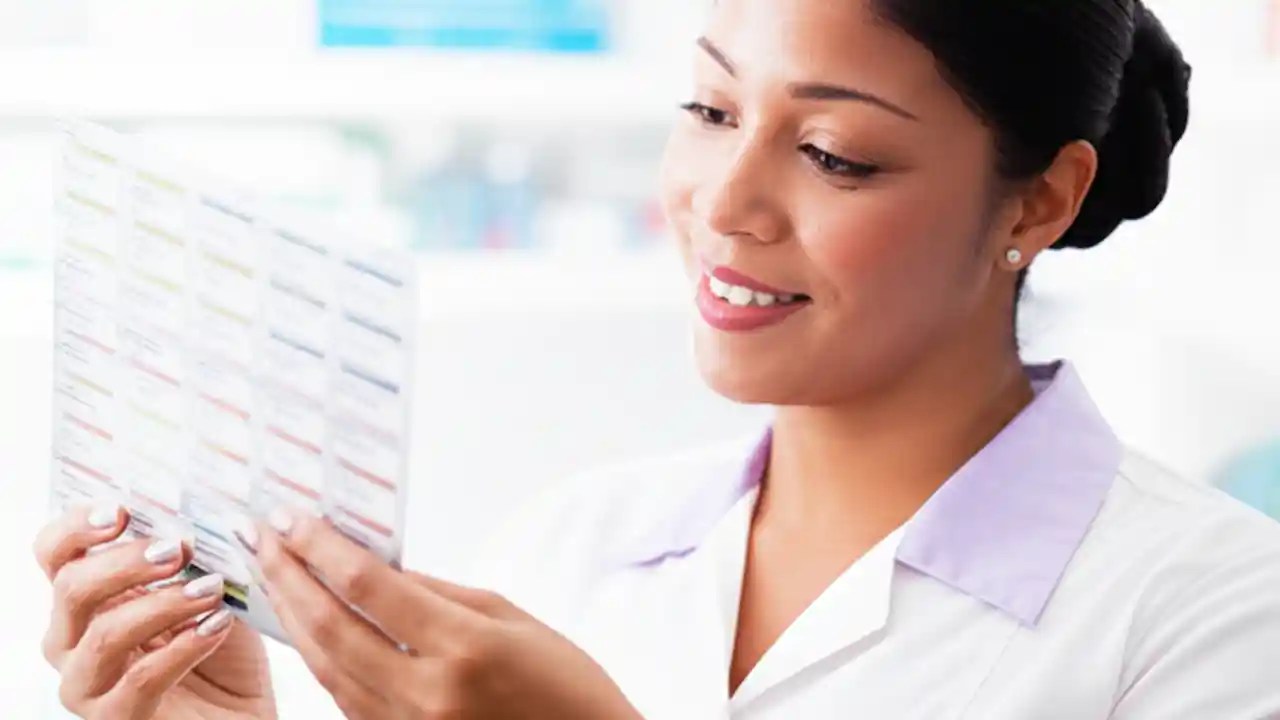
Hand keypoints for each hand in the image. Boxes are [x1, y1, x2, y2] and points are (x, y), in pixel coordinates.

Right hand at [34, 502, 275, 719]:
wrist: (239, 706)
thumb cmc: (215, 638)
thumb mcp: (206, 584)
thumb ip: (190, 555)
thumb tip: (190, 519)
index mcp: (84, 595)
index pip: (54, 553)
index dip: (77, 527)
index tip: (120, 510)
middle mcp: (70, 638)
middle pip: (73, 588)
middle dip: (127, 562)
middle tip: (178, 550)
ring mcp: (86, 683)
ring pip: (106, 634)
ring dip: (164, 605)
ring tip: (211, 589)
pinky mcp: (115, 719)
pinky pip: (142, 679)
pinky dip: (185, 646)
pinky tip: (218, 625)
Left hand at [245, 509, 640, 718]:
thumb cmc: (564, 684)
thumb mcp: (511, 617)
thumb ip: (438, 592)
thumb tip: (378, 565)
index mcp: (463, 648)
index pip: (369, 587)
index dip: (321, 547)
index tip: (291, 517)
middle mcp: (426, 693)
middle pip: (331, 627)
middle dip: (287, 575)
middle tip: (260, 536)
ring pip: (324, 667)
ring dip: (290, 615)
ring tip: (269, 573)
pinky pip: (343, 698)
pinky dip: (317, 657)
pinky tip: (303, 626)